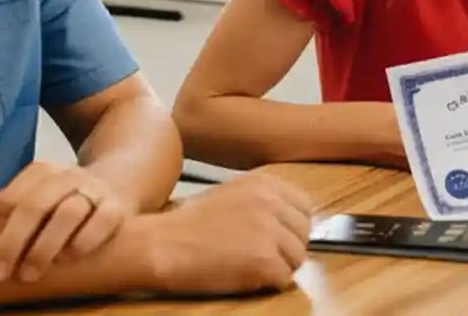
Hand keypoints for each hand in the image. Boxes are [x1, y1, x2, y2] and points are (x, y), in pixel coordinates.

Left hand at [0, 160, 135, 282]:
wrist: (118, 183)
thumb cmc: (64, 199)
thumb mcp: (36, 194)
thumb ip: (7, 203)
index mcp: (44, 171)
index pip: (16, 193)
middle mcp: (69, 176)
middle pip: (37, 205)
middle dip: (14, 241)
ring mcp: (95, 190)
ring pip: (69, 213)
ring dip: (45, 246)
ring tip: (30, 274)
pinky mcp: (118, 207)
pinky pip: (102, 221)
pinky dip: (84, 241)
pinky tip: (68, 259)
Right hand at [141, 171, 313, 293]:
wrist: (162, 244)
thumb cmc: (188, 224)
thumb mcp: (232, 194)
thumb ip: (264, 201)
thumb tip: (289, 220)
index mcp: (266, 184)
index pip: (305, 208)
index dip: (292, 228)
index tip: (279, 238)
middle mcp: (272, 203)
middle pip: (304, 234)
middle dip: (288, 248)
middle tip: (261, 256)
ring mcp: (270, 231)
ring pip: (297, 258)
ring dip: (278, 267)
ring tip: (249, 266)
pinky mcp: (264, 260)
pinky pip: (283, 279)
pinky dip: (267, 283)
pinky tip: (244, 276)